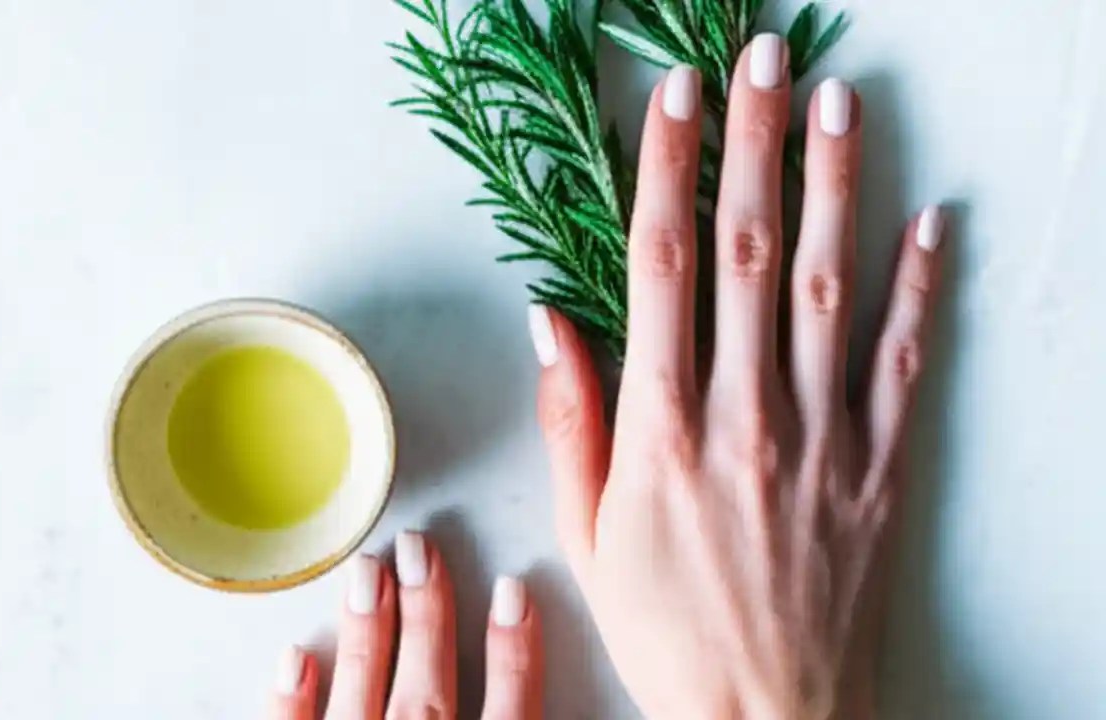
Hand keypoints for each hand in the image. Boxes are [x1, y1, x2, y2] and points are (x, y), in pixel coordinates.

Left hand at [268, 532, 542, 719]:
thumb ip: (514, 717)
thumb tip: (535, 687)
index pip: (510, 710)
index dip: (514, 651)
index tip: (512, 592)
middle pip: (428, 689)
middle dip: (426, 614)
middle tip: (420, 551)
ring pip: (365, 697)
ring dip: (366, 634)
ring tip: (367, 573)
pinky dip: (291, 702)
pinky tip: (295, 657)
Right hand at [530, 34, 944, 718]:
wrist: (769, 718)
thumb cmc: (667, 632)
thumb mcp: (589, 535)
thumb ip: (572, 422)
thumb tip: (550, 323)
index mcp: (662, 430)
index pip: (662, 270)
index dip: (666, 173)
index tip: (672, 100)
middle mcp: (744, 416)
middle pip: (751, 252)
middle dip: (752, 142)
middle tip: (757, 58)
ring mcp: (821, 438)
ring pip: (831, 288)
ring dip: (834, 185)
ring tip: (835, 103)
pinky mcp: (880, 468)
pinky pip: (904, 363)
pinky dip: (919, 288)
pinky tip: (927, 221)